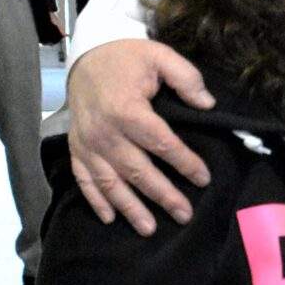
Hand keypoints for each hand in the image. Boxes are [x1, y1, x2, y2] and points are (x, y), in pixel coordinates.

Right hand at [67, 40, 213, 233]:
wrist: (86, 56)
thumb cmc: (126, 58)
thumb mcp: (159, 56)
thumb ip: (186, 78)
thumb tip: (207, 104)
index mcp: (127, 110)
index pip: (162, 144)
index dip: (185, 163)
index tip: (204, 178)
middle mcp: (105, 132)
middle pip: (138, 171)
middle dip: (163, 195)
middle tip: (184, 214)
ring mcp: (88, 143)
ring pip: (111, 183)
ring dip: (131, 208)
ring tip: (150, 229)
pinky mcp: (77, 148)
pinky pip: (84, 179)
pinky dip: (96, 200)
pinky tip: (110, 219)